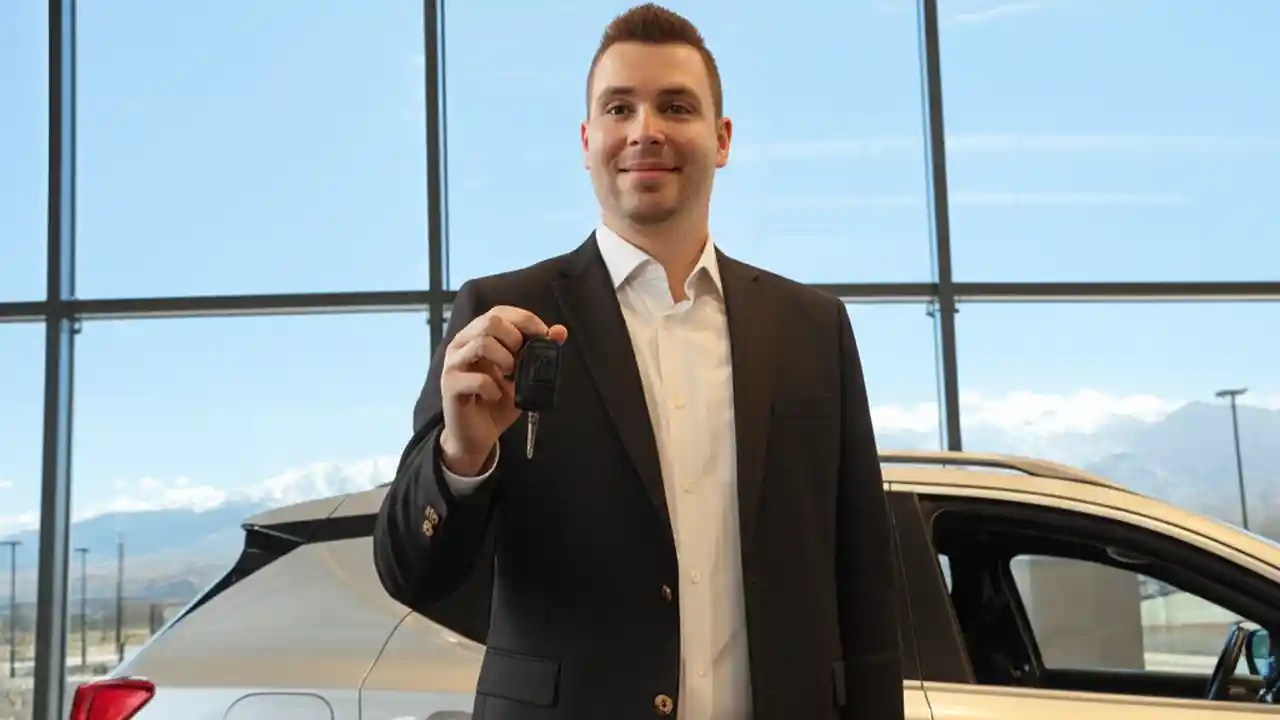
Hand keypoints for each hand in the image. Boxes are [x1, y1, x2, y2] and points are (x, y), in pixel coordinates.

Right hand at [439, 306, 567, 474]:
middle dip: (514, 338)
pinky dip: (494, 388)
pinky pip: (477, 379)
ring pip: (481, 343)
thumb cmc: (498, 401)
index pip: (499, 312)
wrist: (477, 436)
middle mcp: (462, 344)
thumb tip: (560, 331)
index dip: (524, 319)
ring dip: (505, 360)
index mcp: (478, 335)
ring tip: (510, 376)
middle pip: (490, 321)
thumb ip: (538, 352)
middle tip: (521, 359)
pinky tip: (497, 396)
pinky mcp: (451, 386)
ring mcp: (453, 364)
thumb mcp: (523, 375)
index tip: (542, 336)